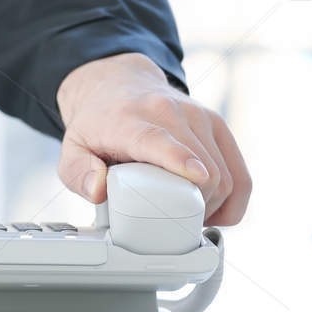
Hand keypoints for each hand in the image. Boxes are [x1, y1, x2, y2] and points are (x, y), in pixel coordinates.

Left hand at [56, 52, 250, 224]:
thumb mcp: (71, 150)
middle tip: (174, 226)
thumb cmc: (98, 123)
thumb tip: (99, 190)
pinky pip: (239, 172)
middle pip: (202, 168)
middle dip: (194, 209)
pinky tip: (216, 211)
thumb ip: (78, 174)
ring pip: (224, 175)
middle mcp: (170, 112)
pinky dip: (233, 199)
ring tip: (189, 217)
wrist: (119, 84)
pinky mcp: (216, 124)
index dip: (179, 160)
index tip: (195, 178)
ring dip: (213, 207)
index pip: (159, 139)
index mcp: (130, 120)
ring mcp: (198, 116)